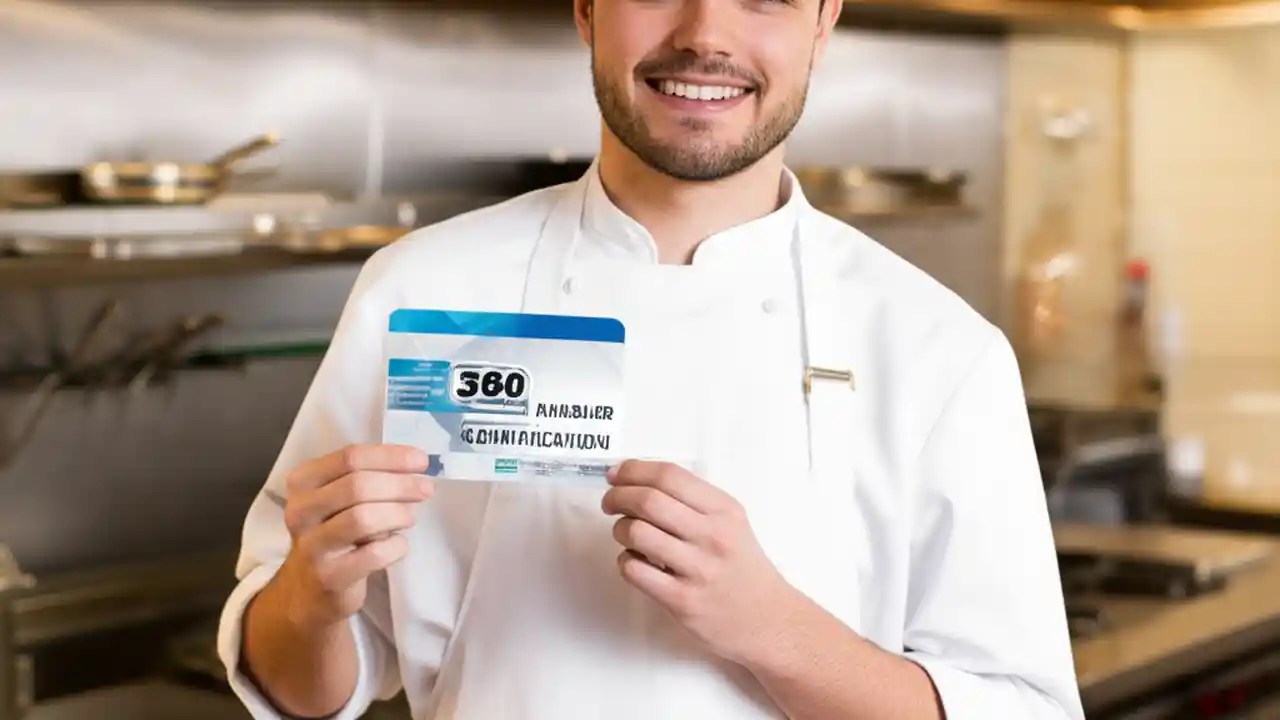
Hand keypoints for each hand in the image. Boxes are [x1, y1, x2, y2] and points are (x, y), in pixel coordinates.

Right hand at [274, 444, 432, 631]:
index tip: (421, 461)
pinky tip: (398, 545)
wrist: (307, 590)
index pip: (350, 457)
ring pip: (364, 518)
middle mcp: (300, 510)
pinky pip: (374, 554)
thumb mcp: (339, 499)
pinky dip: (396, 546)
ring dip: (398, 514)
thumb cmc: (334, 533)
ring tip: (409, 518)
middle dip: (400, 485)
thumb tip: (416, 464)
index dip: (391, 457)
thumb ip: (368, 476)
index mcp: (303, 481)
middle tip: (426, 489)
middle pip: (358, 485)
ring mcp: (312, 545)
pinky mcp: (329, 576)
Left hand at [601, 461, 796, 665]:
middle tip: (610, 502)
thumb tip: (638, 479)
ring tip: (626, 534)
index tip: (617, 475)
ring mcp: (698, 569)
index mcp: (724, 510)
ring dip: (619, 529)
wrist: (766, 619)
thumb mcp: (732, 522)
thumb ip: (692, 501)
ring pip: (636, 532)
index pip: (670, 475)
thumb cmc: (742, 568)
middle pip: (648, 500)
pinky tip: (636, 561)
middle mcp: (713, 536)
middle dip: (617, 496)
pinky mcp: (682, 600)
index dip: (634, 470)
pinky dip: (625, 560)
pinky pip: (634, 570)